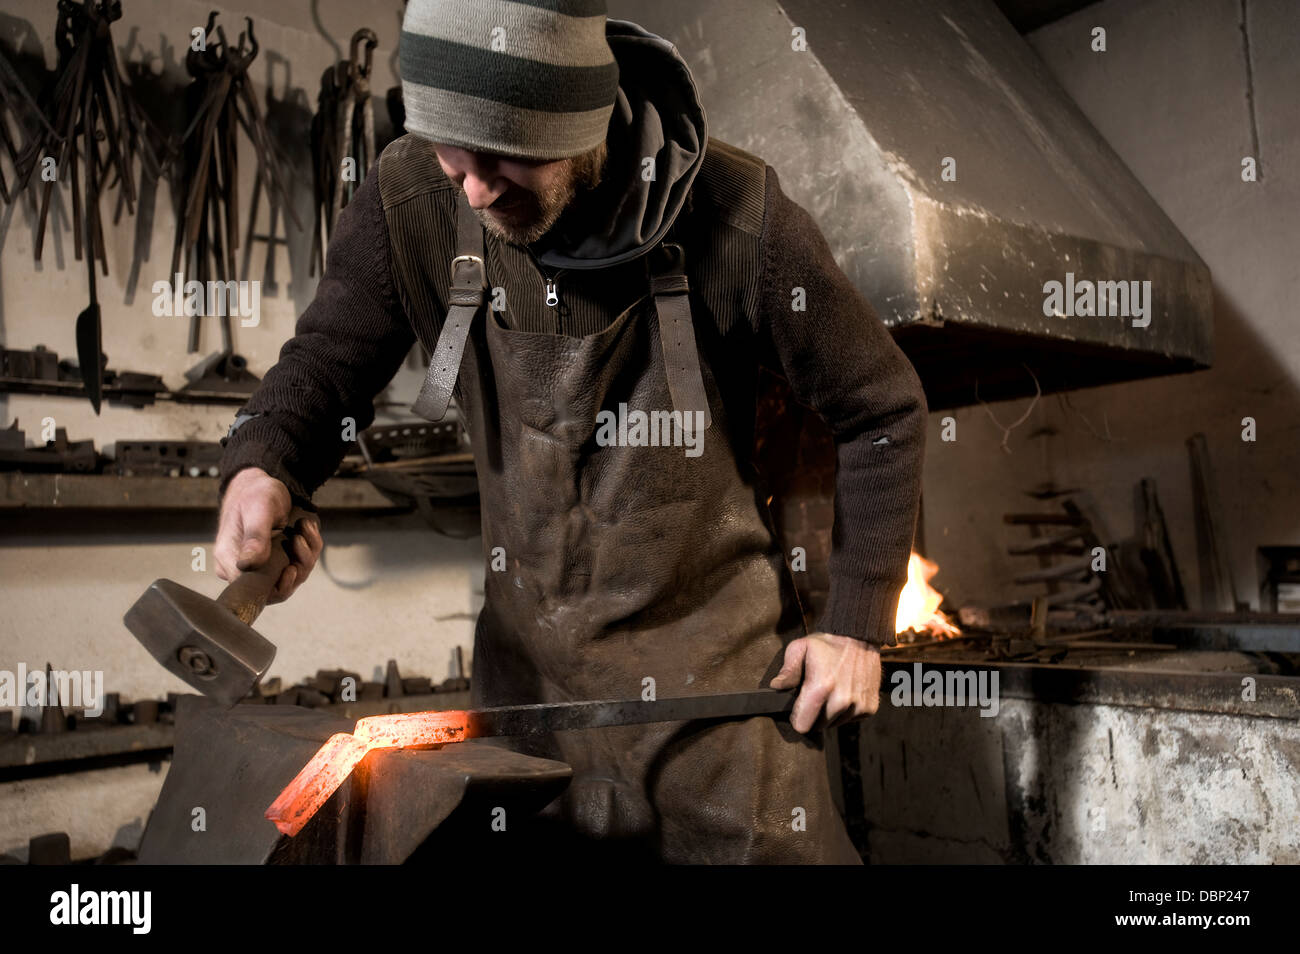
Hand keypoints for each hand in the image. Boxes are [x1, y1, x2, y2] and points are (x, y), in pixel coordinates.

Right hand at [214, 467, 323, 602]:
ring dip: (306, 554)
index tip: (292, 567)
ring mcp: (259, 566)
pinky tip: (306, 529)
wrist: (262, 486)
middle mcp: (242, 568)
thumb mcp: (258, 510)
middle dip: (298, 566)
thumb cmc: (255, 495)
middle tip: (300, 540)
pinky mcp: (274, 562)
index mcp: (229, 558)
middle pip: (276, 588)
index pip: (252, 591)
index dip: (277, 585)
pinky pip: (297, 566)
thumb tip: (247, 564)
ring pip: (291, 578)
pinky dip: (308, 549)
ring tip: (304, 528)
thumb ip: (255, 537)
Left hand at [769, 631, 881, 733]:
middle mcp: (842, 700)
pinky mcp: (870, 708)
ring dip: (830, 713)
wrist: (860, 637)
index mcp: (821, 687)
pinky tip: (844, 693)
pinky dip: (845, 711)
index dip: (797, 717)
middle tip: (815, 695)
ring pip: (834, 724)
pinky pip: (850, 720)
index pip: (803, 724)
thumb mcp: (800, 648)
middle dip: (813, 714)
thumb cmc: (828, 643)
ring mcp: (858, 705)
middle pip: (818, 726)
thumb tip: (776, 687)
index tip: (798, 708)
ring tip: (831, 692)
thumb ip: (787, 670)